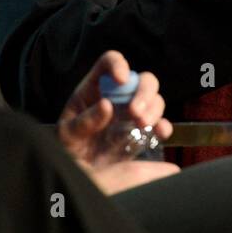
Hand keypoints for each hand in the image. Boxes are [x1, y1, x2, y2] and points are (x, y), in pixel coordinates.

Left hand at [57, 51, 176, 186]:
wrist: (79, 170)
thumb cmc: (70, 144)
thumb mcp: (68, 132)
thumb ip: (84, 120)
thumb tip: (106, 105)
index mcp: (96, 87)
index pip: (109, 62)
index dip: (118, 65)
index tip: (122, 79)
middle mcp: (119, 95)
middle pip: (142, 79)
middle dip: (143, 92)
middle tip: (135, 111)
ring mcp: (133, 112)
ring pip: (154, 98)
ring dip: (153, 108)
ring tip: (142, 124)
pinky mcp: (142, 131)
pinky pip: (160, 123)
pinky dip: (163, 126)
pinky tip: (159, 132)